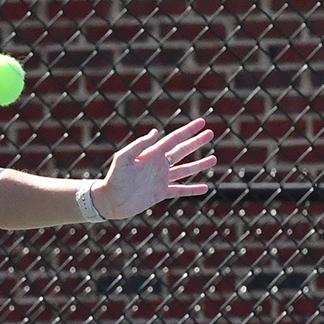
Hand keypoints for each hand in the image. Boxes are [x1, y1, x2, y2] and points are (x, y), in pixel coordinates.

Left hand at [93, 117, 216, 220]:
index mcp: (152, 154)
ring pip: (185, 170)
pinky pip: (180, 190)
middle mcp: (159, 164)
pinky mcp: (160, 193)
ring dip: (199, 165)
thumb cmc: (114, 178)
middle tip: (211, 134)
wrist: (110, 200)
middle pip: (182, 151)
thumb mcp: (123, 158)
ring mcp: (161, 179)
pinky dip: (192, 190)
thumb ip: (139, 146)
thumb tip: (155, 132)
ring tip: (214, 159)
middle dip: (197, 142)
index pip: (174, 139)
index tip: (202, 123)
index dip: (188, 131)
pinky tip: (205, 188)